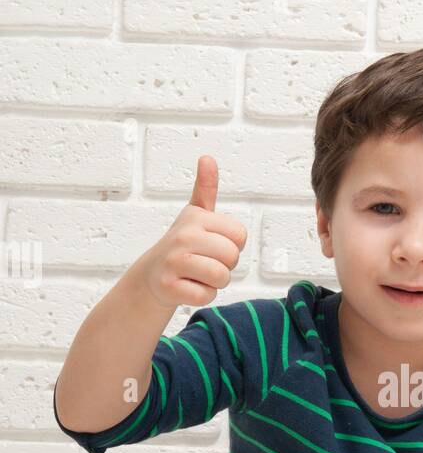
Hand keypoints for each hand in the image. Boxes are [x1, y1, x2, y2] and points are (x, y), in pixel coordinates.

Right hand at [138, 155, 247, 308]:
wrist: (153, 274)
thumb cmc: (183, 243)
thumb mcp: (196, 214)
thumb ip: (206, 187)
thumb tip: (207, 157)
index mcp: (196, 218)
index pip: (240, 236)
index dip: (232, 245)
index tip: (213, 244)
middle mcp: (183, 236)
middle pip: (232, 257)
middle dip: (225, 266)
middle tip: (205, 262)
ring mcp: (173, 262)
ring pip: (221, 278)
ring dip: (215, 283)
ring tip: (197, 275)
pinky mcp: (168, 286)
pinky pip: (205, 296)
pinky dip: (201, 296)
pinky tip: (188, 287)